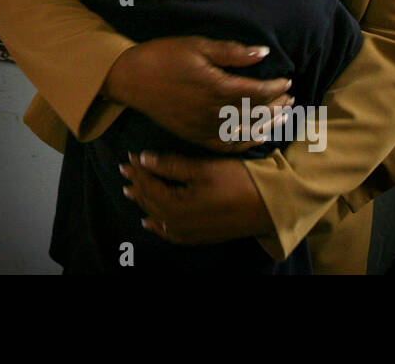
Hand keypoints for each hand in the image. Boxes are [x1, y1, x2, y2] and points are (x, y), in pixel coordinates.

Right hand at [102, 35, 293, 151]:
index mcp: (216, 86)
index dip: (276, 87)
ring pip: (245, 132)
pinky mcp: (194, 136)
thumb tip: (263, 52)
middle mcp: (213, 111)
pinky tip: (257, 138)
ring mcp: (203, 127)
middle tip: (290, 98)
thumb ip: (232, 52)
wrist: (131, 78)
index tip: (287, 80)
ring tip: (281, 117)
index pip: (258, 91)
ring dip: (266, 125)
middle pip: (255, 112)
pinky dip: (245, 144)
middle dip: (276, 105)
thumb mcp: (197, 45)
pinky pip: (226, 146)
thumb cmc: (163, 56)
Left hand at [120, 152, 273, 244]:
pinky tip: (151, 223)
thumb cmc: (236, 181)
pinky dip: (158, 226)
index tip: (129, 156)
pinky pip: (170, 234)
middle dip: (137, 183)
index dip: (138, 169)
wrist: (268, 207)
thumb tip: (142, 159)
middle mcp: (177, 223)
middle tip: (125, 170)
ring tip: (131, 190)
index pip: (148, 184)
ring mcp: (188, 233)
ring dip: (144, 202)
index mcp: (174, 204)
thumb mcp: (202, 168)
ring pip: (157, 216)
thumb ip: (170, 165)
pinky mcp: (200, 237)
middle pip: (150, 200)